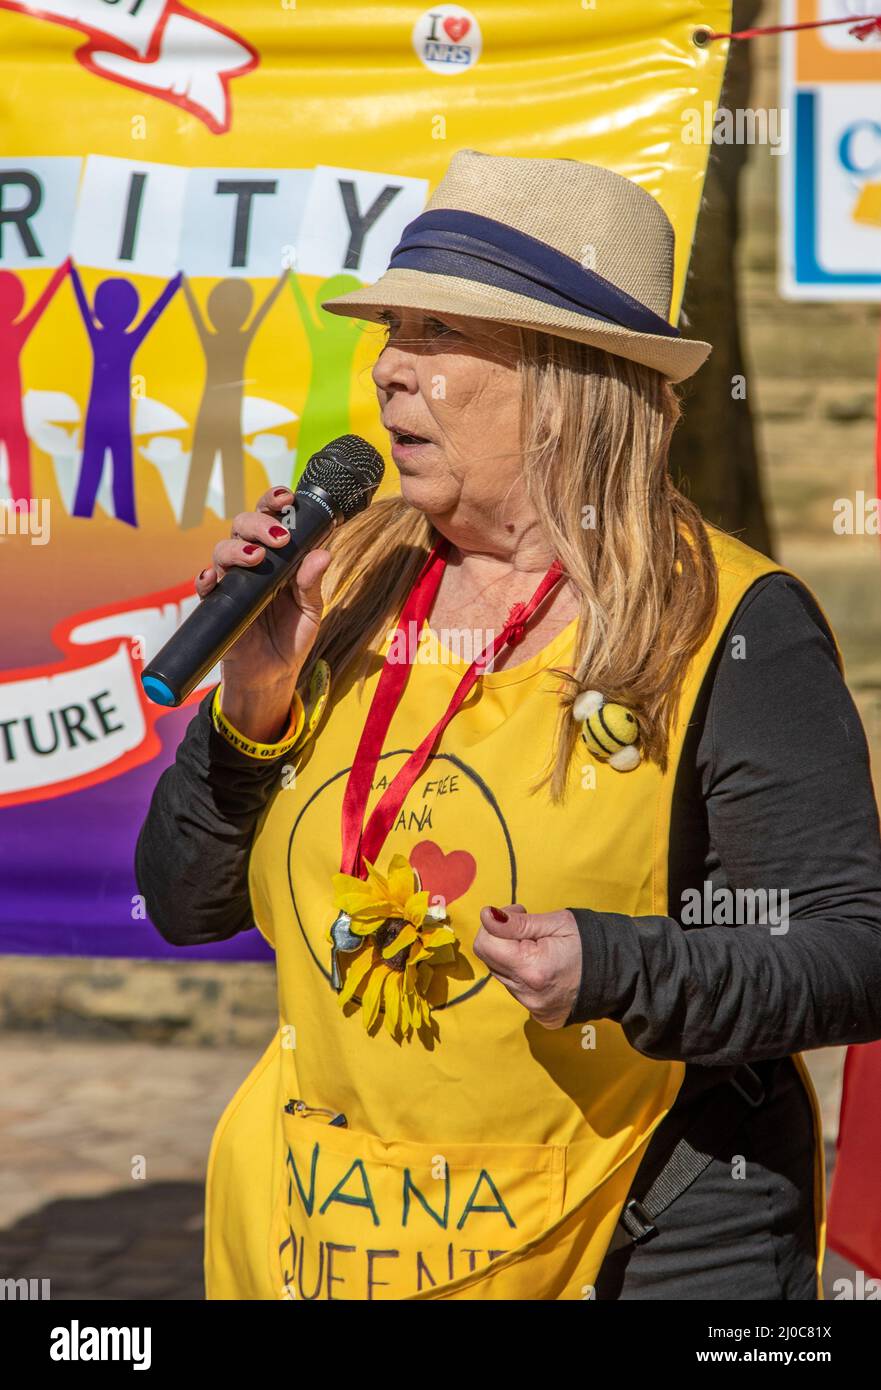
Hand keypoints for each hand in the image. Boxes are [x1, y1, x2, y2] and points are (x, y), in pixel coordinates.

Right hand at [195, 484, 331, 693]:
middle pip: (243, 526)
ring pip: (223, 550)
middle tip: (278, 538)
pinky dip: (206, 579)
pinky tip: (213, 577)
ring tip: (256, 558)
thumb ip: (312, 582)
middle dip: (259, 523)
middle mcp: (250, 564)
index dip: (273, 502)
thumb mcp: (310, 610)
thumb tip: (324, 553)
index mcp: (276, 558)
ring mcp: (232, 583)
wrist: (274, 674)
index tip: (287, 498)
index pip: (270, 519)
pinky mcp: (217, 606)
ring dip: (238, 548)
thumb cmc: (292, 637)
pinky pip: (205, 586)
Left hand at [473, 904, 582, 1028]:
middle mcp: (528, 995)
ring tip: (541, 950)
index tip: (518, 914)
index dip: (495, 924)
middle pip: (491, 960)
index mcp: (532, 969)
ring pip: (503, 976)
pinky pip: (518, 990)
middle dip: (503, 940)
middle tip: (530, 930)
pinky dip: (524, 976)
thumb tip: (486, 916)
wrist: (620, 973)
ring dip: (513, 959)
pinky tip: (546, 968)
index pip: (484, 945)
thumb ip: (517, 923)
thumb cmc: (589, 941)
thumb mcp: (556, 923)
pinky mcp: (540, 1016)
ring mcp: (534, 1009)